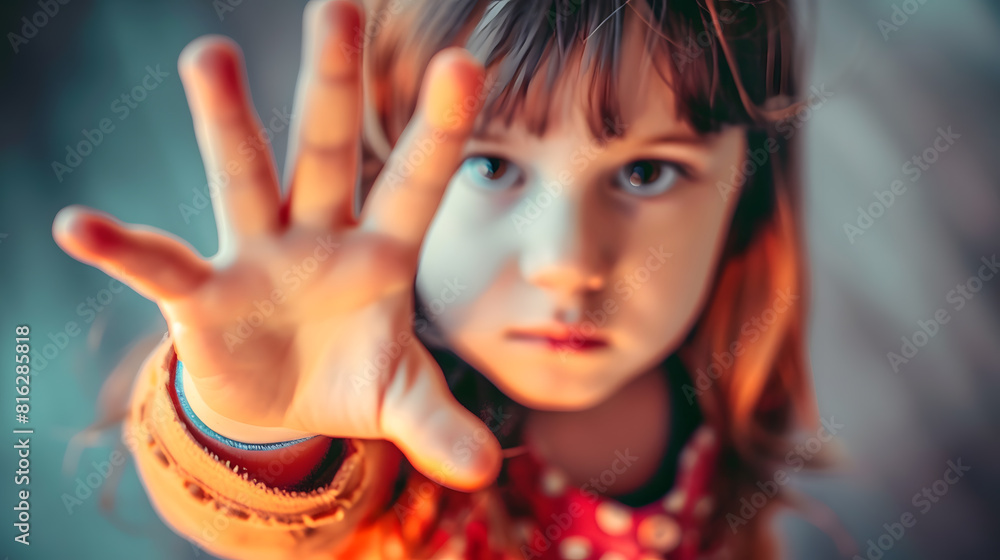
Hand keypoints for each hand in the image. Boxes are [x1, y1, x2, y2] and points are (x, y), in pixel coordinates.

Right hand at [52, 0, 500, 490]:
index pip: (415, 184)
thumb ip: (441, 425)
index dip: (440, 129)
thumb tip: (488, 468)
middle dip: (332, 85)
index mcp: (381, 255)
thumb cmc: (353, 378)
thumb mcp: (402, 402)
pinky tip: (79, 225)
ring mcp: (256, 258)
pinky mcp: (201, 296)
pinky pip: (161, 265)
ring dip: (225, 124)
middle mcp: (318, 238)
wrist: (284, 407)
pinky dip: (121, 249)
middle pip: (327, 151)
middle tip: (338, 8)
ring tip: (207, 57)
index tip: (465, 62)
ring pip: (244, 177)